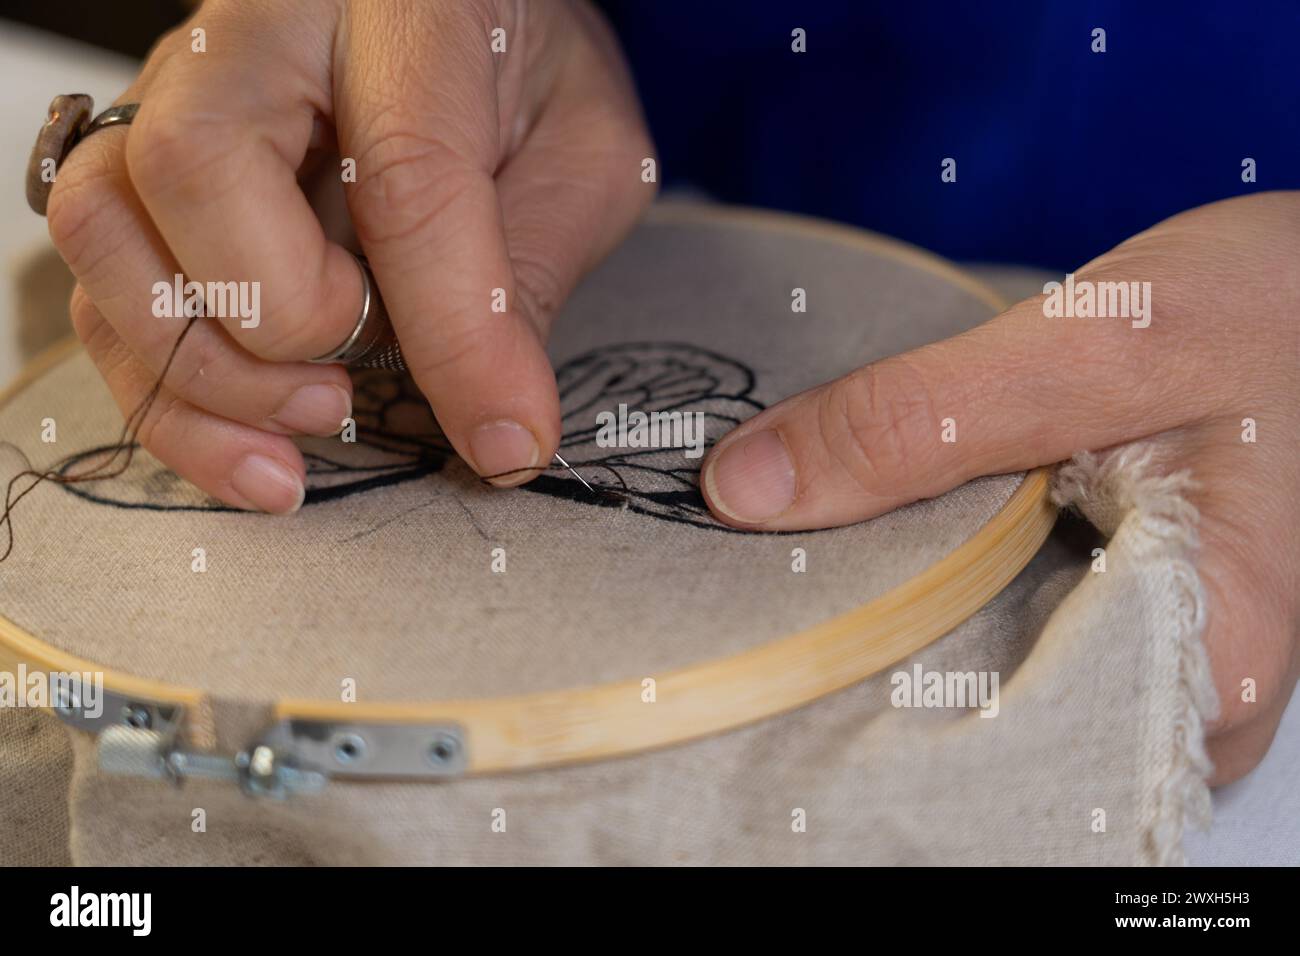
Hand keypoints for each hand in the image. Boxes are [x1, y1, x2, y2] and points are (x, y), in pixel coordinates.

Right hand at [47, 0, 652, 510]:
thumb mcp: (583, 152)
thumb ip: (532, 270)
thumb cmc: (521, 65)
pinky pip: (95, 288)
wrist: (452, 6)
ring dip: (202, 368)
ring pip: (104, 228)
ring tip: (316, 417)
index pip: (405, 179)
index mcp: (401, 12)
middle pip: (195, 171)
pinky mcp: (138, 171)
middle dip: (286, 321)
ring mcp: (172, 95)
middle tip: (364, 380)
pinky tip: (256, 452)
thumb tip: (499, 427)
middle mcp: (255, 36)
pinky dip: (165, 397)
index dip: (453, 333)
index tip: (507, 437)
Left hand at [700, 192, 1299, 783]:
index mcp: (1199, 664)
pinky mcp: (1123, 603)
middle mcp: (1175, 689)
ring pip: (985, 662)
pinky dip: (941, 572)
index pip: (991, 743)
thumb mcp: (1095, 347)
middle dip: (867, 640)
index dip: (861, 684)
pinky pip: (1005, 615)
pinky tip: (884, 537)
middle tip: (769, 577)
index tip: (768, 619)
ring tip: (811, 556)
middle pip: (981, 714)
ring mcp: (1148, 650)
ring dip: (899, 601)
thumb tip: (748, 491)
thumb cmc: (1274, 310)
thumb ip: (924, 421)